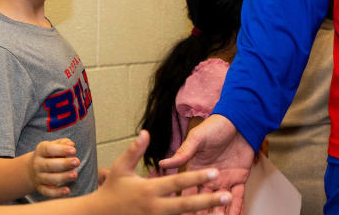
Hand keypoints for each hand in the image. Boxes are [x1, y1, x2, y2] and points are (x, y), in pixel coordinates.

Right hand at [28, 138, 79, 197]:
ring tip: (75, 174)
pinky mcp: (41, 188)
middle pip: (49, 165)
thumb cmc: (51, 153)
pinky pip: (48, 192)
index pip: (49, 149)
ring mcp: (38, 177)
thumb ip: (64, 143)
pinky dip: (57, 193)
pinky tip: (67, 191)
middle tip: (77, 162)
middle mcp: (37, 164)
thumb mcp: (56, 145)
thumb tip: (71, 145)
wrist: (34, 168)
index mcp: (40, 150)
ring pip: (49, 179)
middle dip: (64, 164)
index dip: (61, 150)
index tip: (74, 151)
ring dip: (63, 177)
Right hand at [94, 130, 232, 213]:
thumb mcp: (120, 168)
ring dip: (203, 214)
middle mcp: (155, 208)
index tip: (214, 173)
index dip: (197, 177)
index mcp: (149, 190)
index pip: (178, 183)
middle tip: (227, 196)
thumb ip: (135, 150)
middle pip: (187, 205)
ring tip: (224, 212)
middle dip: (208, 201)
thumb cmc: (111, 190)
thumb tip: (145, 132)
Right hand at [160, 115, 253, 214]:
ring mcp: (223, 180)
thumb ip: (184, 152)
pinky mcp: (239, 178)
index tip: (182, 213)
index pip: (187, 191)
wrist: (239, 120)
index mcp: (195, 170)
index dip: (185, 203)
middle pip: (203, 201)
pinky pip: (239, 195)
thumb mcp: (197, 138)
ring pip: (220, 202)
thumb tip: (163, 163)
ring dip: (219, 212)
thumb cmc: (216, 126)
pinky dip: (237, 207)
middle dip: (202, 212)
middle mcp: (208, 179)